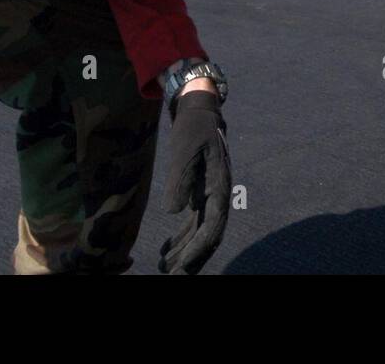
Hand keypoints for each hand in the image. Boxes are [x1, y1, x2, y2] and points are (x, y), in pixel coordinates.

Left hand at [160, 89, 230, 274]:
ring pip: (201, 231)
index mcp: (219, 186)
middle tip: (172, 275)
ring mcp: (210, 194)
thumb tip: (174, 212)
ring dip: (186, 251)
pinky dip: (182, 238)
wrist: (199, 110)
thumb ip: (180, 180)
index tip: (184, 266)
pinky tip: (167, 249)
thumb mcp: (184, 151)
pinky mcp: (201, 192)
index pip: (213, 224)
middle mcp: (218, 194)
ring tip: (165, 267)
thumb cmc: (192, 128)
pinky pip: (194, 222)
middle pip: (210, 234)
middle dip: (193, 257)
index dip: (200, 247)